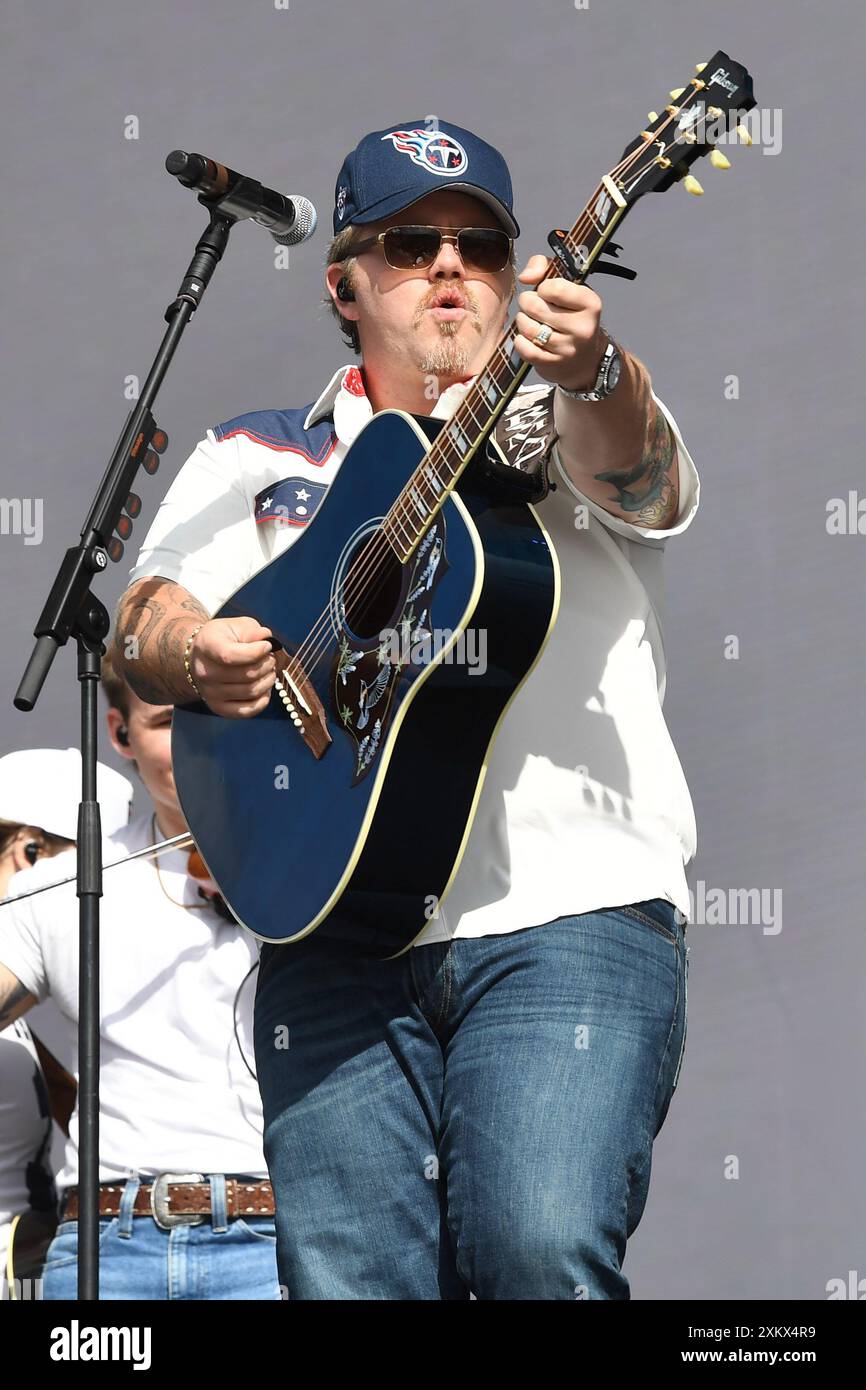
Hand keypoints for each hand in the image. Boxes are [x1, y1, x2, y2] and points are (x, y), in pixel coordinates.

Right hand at [188, 616, 275, 718]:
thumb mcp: (236, 626)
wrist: (200, 656)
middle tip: (270, 658)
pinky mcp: (218, 707)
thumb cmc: (223, 639)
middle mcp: (205, 672)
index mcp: (207, 646)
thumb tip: (266, 638)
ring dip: (268, 681)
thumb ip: (252, 631)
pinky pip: (246, 711)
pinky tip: (264, 689)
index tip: (267, 645)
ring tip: (269, 671)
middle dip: (267, 665)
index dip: (255, 652)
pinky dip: (262, 701)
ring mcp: (210, 692)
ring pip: (250, 692)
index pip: (230, 656)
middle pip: (246, 675)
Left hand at [513, 254, 606, 391]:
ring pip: (527, 327)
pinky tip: (527, 338)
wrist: (587, 360)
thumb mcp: (568, 284)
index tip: (547, 292)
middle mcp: (583, 327)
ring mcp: (568, 349)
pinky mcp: (553, 365)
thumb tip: (525, 277)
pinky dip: (520, 340)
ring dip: (523, 321)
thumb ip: (544, 266)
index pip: (553, 287)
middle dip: (527, 303)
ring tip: (531, 321)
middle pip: (535, 306)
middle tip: (533, 306)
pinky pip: (524, 348)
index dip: (542, 287)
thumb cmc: (572, 315)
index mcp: (590, 302)